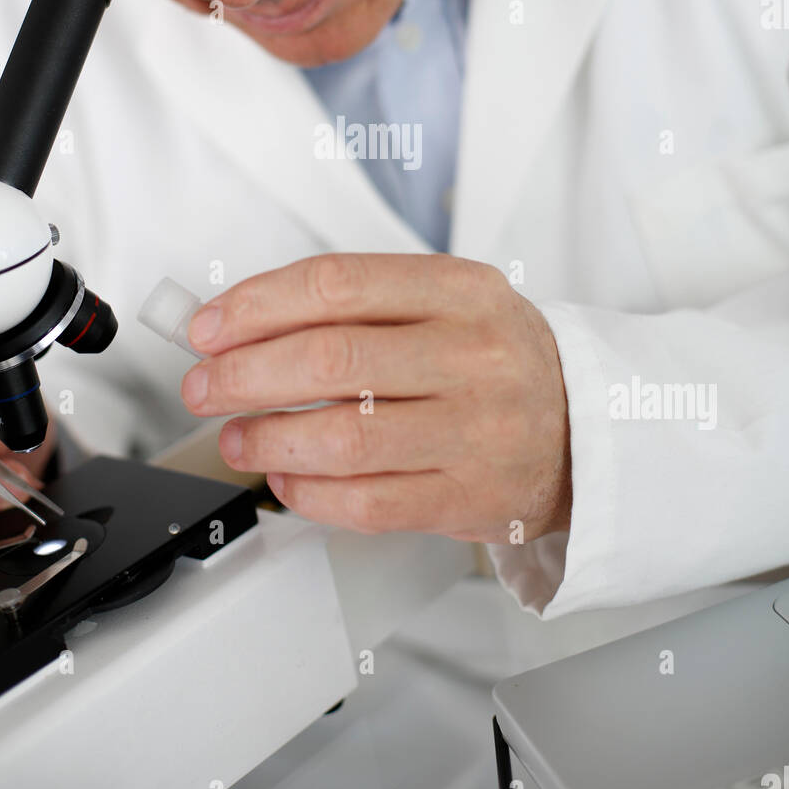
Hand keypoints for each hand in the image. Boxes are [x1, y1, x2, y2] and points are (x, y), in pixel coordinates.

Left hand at [180, 254, 571, 544]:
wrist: (586, 428)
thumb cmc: (496, 359)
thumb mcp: (449, 302)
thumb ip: (357, 303)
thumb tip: (240, 320)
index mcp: (462, 291)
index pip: (338, 285)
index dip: (256, 305)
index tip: (209, 327)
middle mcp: (473, 356)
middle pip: (330, 359)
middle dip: (243, 374)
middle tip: (202, 385)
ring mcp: (475, 432)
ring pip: (343, 438)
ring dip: (266, 439)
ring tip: (234, 437)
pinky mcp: (468, 500)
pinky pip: (366, 503)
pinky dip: (307, 494)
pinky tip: (284, 478)